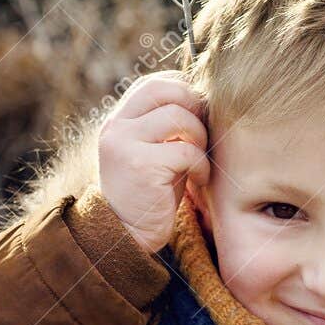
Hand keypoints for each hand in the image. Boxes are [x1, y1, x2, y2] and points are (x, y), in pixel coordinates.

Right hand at [96, 72, 209, 252]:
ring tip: (199, 160)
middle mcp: (117, 128)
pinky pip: (185, 150)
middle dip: (194, 107)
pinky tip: (198, 179)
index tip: (199, 114)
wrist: (126, 238)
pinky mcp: (140, 166)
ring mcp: (125, 144)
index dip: (183, 91)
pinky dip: (200, 164)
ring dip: (199, 137)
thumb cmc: (150, 195)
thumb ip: (169, 128)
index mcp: (119, 122)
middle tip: (204, 134)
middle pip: (165, 91)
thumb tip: (207, 101)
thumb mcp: (155, 153)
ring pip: (178, 116)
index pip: (153, 85)